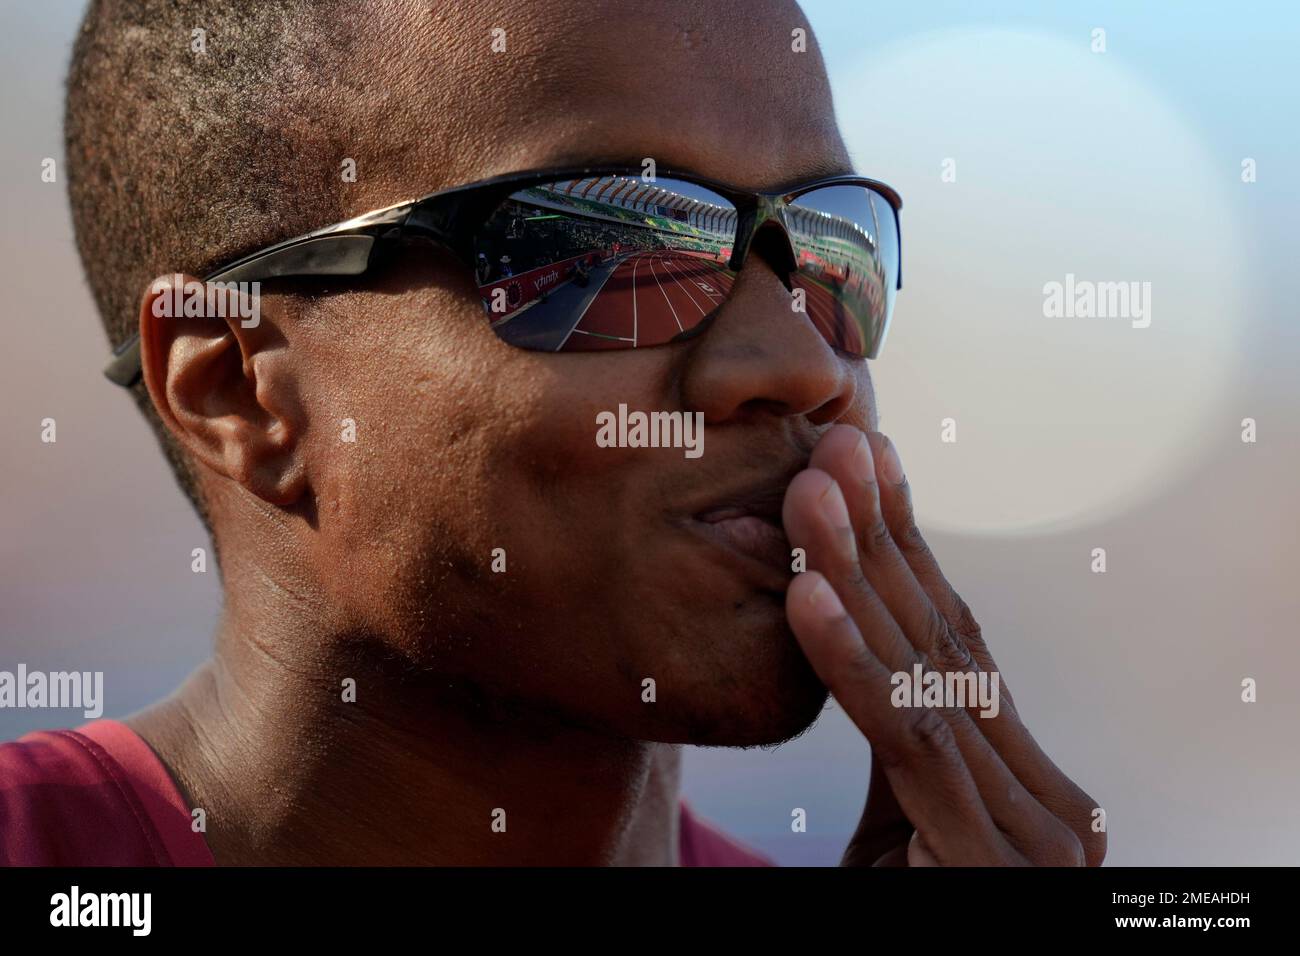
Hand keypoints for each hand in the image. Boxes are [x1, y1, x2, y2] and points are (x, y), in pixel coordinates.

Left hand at [782, 425, 1104, 866]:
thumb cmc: (915, 912)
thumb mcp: (904, 825)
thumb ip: (898, 742)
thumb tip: (842, 638)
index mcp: (1018, 773)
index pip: (955, 637)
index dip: (908, 545)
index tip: (866, 465)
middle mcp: (1040, 790)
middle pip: (947, 636)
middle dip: (886, 534)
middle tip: (838, 440)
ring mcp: (1028, 829)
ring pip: (926, 672)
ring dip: (858, 571)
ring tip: (808, 492)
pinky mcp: (985, 860)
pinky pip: (909, 742)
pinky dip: (852, 665)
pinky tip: (808, 596)